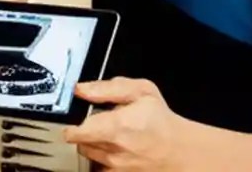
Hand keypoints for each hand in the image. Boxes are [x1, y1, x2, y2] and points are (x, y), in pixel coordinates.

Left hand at [64, 77, 186, 170]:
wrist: (179, 151)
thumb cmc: (160, 121)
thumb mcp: (140, 91)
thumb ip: (107, 88)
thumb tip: (81, 89)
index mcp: (117, 126)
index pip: (76, 132)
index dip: (71, 125)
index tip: (74, 120)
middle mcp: (114, 150)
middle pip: (79, 143)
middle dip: (84, 132)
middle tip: (99, 124)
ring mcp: (116, 167)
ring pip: (88, 155)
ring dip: (93, 145)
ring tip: (110, 136)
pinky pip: (99, 168)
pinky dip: (101, 159)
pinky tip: (114, 150)